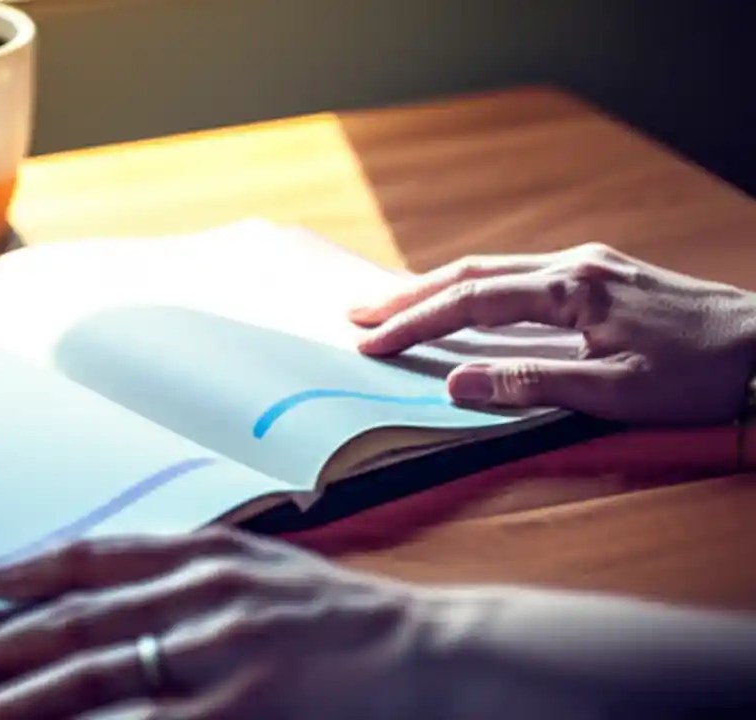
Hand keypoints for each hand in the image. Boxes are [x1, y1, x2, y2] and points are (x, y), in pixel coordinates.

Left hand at [0, 529, 425, 718]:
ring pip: (95, 676)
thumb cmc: (342, 621)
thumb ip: (191, 577)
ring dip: (18, 700)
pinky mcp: (242, 707)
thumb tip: (112, 594)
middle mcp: (205, 590)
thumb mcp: (265, 573)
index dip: (21, 570)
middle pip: (76, 618)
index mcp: (208, 553)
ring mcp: (222, 650)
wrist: (432, 656)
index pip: (92, 556)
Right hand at [349, 243, 755, 422]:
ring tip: (393, 304)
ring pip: (495, 269)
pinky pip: (521, 275)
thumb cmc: (699, 374)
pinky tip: (464, 299)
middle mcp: (574, 264)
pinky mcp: (602, 273)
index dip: (415, 323)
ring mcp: (589, 263)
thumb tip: (456, 384)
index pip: (471, 302)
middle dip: (410, 294)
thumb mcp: (616, 391)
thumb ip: (532, 383)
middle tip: (358, 312)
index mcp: (572, 288)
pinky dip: (476, 287)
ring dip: (439, 287)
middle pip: (472, 272)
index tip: (369, 342)